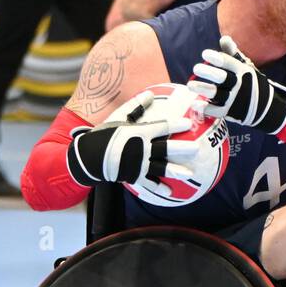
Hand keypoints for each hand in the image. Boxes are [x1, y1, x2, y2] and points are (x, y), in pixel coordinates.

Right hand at [65, 90, 199, 194]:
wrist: (88, 156)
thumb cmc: (104, 133)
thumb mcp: (118, 117)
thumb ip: (136, 106)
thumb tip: (151, 94)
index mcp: (139, 132)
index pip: (162, 127)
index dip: (176, 125)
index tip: (190, 123)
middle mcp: (141, 149)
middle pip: (166, 149)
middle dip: (183, 149)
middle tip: (197, 149)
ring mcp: (138, 164)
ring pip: (161, 168)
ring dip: (176, 171)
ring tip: (190, 174)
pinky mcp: (133, 176)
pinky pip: (149, 183)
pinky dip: (159, 187)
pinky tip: (170, 192)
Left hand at [188, 35, 285, 134]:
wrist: (266, 107)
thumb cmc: (251, 82)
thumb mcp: (246, 67)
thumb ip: (233, 54)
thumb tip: (224, 39)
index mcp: (243, 71)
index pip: (229, 63)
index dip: (217, 58)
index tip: (204, 54)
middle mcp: (239, 84)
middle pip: (222, 77)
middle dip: (208, 72)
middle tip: (195, 68)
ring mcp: (235, 99)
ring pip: (217, 94)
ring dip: (203, 89)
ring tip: (190, 85)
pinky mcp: (231, 112)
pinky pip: (217, 111)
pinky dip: (206, 108)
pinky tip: (195, 104)